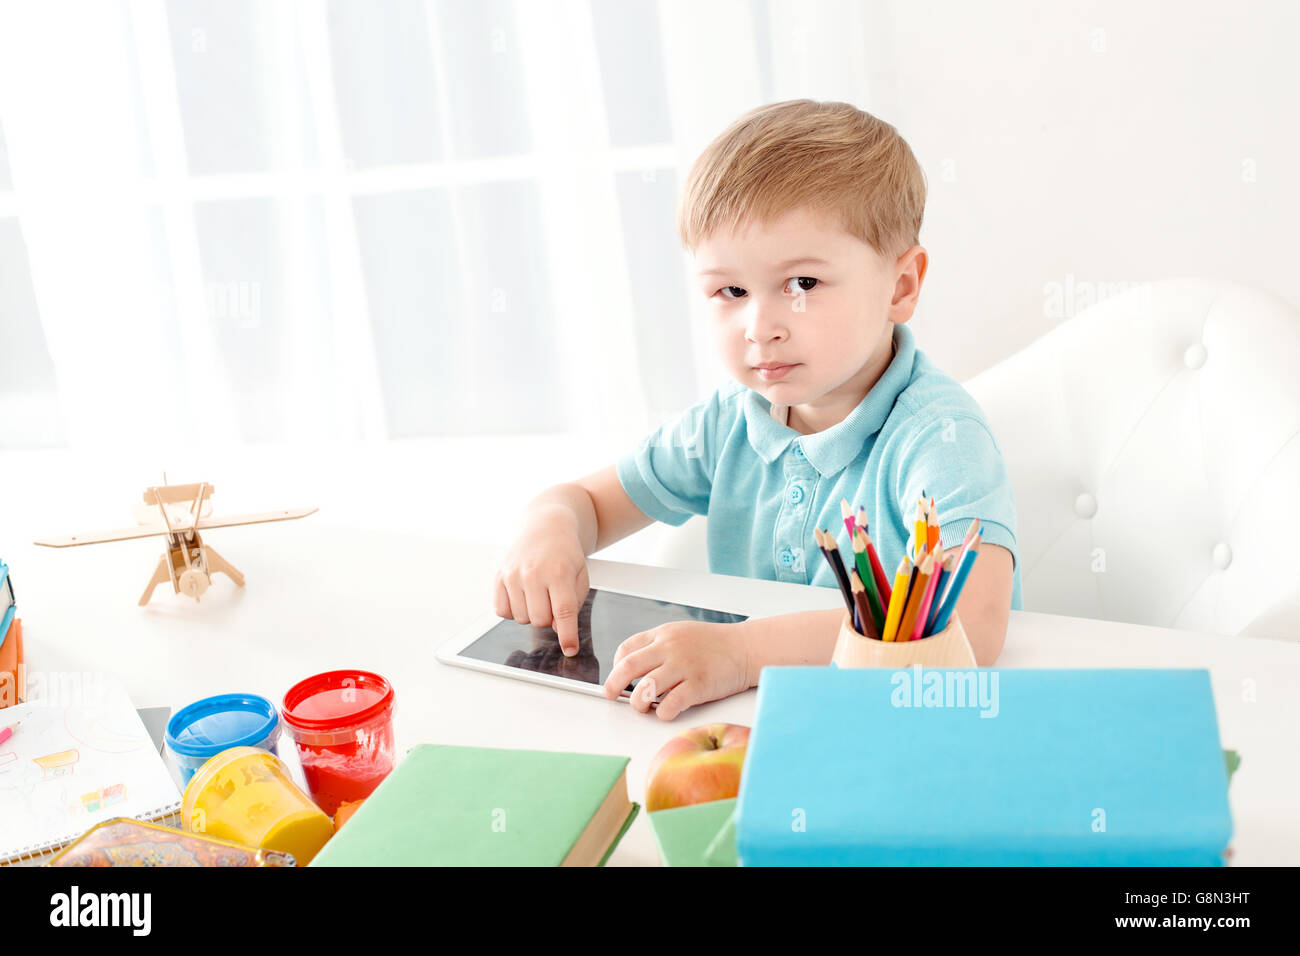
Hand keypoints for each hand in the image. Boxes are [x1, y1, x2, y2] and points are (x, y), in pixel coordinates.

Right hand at [491, 507, 589, 656]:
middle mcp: (533, 573)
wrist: (545, 527)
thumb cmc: (565, 554)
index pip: (563, 612)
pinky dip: (513, 610)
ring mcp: (513, 574)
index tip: (570, 649)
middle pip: (540, 620)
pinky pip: (502, 611)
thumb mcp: (580, 576)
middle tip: (552, 600)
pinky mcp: (499, 576)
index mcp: (559, 572)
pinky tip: (522, 595)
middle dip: (549, 619)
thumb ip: (573, 604)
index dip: (567, 635)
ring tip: (538, 594)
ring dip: (531, 613)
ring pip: (521, 619)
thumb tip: (558, 629)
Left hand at [602, 620, 750, 720]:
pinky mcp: (699, 685)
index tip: (617, 677)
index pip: (626, 649)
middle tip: (611, 695)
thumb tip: (636, 670)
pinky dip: (663, 713)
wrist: (745, 648)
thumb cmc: (714, 644)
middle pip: (628, 667)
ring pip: (645, 688)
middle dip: (613, 685)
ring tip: (642, 707)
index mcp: (663, 635)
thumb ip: (658, 647)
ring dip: (637, 703)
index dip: (616, 666)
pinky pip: (670, 705)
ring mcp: (684, 666)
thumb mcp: (681, 634)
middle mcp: (670, 648)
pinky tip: (666, 712)